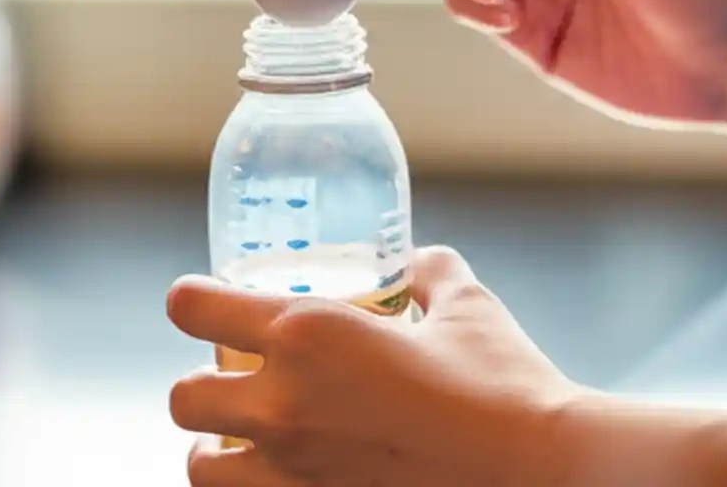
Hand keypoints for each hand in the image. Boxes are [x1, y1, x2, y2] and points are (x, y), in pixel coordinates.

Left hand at [167, 246, 588, 485]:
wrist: (544, 475)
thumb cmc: (506, 388)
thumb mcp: (468, 310)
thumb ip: (431, 274)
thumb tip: (419, 262)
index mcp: (309, 333)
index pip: (194, 308)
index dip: (190, 301)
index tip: (199, 304)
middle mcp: (284, 401)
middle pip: (182, 397)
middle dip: (202, 385)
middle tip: (238, 381)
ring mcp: (293, 469)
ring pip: (200, 466)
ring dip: (217, 449)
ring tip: (248, 442)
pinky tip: (287, 475)